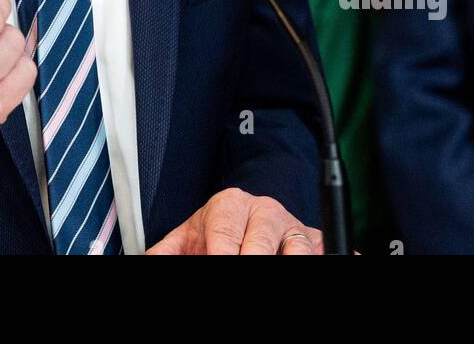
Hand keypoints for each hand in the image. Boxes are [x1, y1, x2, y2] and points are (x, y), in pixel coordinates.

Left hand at [145, 188, 324, 254]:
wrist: (249, 215)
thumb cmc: (217, 231)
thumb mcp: (186, 238)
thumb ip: (165, 251)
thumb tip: (142, 261)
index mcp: (230, 206)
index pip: (224, 232)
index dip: (220, 253)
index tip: (216, 262)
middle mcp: (265, 213)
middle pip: (261, 241)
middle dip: (251, 259)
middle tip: (242, 267)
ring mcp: (293, 227)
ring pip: (298, 246)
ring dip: (290, 257)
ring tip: (277, 262)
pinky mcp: (317, 241)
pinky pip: (325, 250)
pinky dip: (325, 255)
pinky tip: (331, 258)